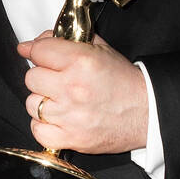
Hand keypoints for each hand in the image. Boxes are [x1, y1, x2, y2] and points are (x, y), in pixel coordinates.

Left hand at [19, 31, 147, 154]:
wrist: (148, 112)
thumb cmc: (124, 82)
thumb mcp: (100, 49)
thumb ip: (66, 40)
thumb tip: (35, 42)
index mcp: (81, 61)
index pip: (38, 50)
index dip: (36, 50)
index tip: (34, 52)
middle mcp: (73, 88)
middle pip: (31, 77)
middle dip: (42, 75)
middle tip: (56, 78)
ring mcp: (70, 115)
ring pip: (32, 104)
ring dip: (42, 101)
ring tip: (60, 99)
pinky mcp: (71, 138)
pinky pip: (37, 130)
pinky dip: (43, 125)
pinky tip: (58, 118)